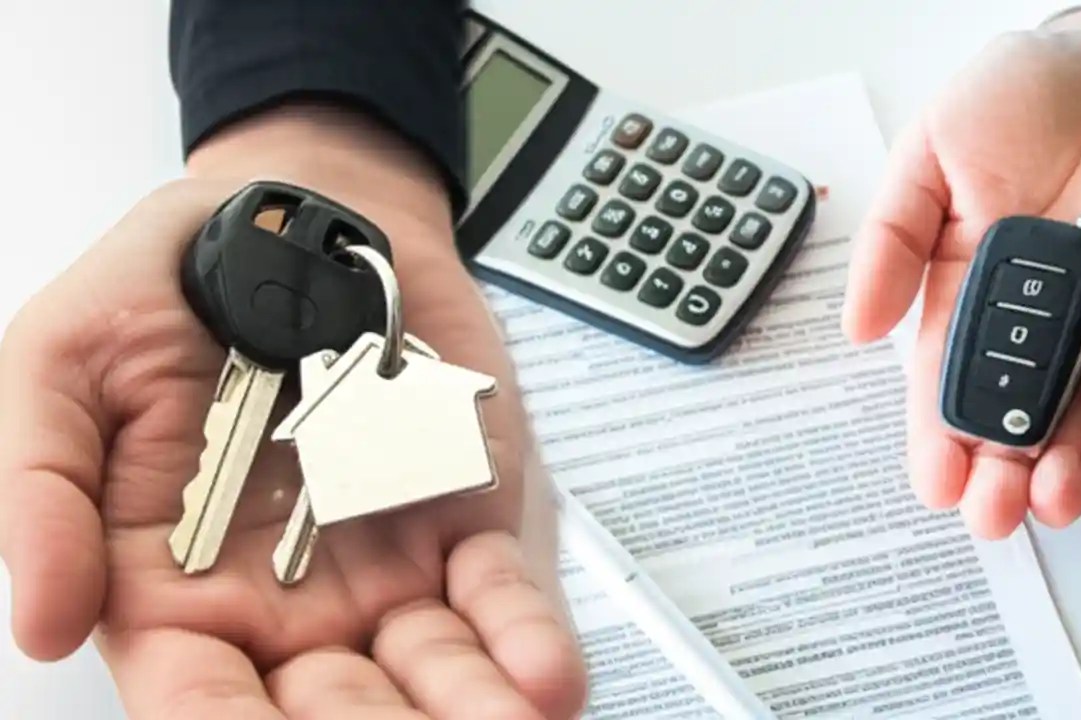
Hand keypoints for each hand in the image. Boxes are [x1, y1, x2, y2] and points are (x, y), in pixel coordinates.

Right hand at [0, 106, 586, 718]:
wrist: (293, 216)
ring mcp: (381, 566)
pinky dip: (522, 636)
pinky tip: (545, 677)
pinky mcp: (459, 518)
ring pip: (425, 669)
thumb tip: (42, 619)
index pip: (199, 697)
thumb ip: (42, 492)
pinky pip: (494, 592)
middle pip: (328, 707)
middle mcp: (284, 600)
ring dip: (466, 710)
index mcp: (175, 587)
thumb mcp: (60, 368)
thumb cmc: (170, 290)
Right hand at [842, 10, 1080, 537]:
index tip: (935, 483)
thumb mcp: (925, 153)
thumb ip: (892, 238)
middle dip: (1000, 465)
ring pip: (1076, 399)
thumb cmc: (1017, 90)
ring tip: (1048, 503)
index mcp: (959, 280)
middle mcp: (1023, 306)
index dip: (939, 433)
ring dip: (1062, 458)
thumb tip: (857, 328)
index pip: (945, 374)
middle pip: (1011, 403)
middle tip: (991, 513)